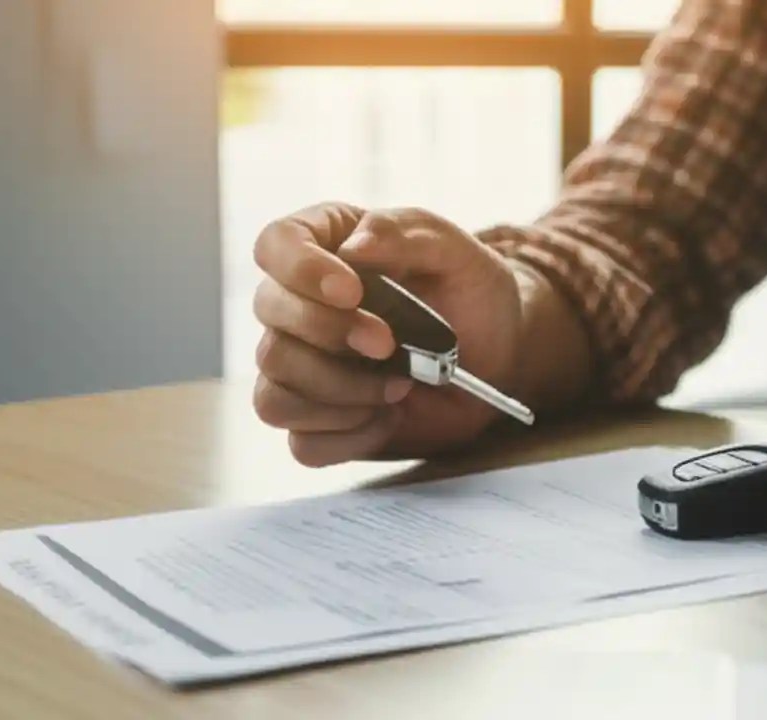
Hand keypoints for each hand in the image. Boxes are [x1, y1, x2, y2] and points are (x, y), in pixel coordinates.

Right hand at [252, 203, 527, 465]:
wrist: (498, 355)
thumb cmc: (470, 293)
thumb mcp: (455, 250)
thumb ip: (405, 232)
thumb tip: (353, 246)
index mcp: (325, 246)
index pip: (275, 244)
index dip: (300, 268)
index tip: (351, 291)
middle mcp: (299, 305)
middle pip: (269, 318)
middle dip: (330, 334)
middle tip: (389, 344)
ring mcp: (301, 367)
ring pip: (274, 389)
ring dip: (339, 391)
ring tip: (398, 386)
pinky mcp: (317, 421)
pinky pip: (302, 443)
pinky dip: (349, 435)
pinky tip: (387, 417)